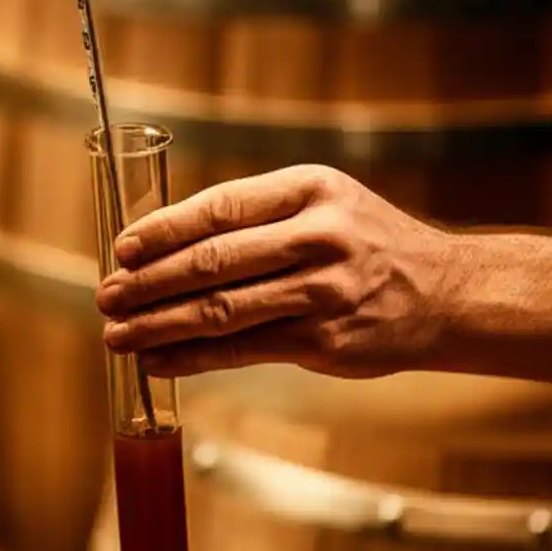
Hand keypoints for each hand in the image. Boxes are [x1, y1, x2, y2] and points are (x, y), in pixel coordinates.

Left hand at [96, 164, 458, 378]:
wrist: (445, 293)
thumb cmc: (365, 242)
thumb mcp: (323, 202)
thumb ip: (255, 214)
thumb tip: (161, 241)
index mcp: (310, 190)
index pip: (219, 207)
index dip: (162, 230)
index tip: (121, 249)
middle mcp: (318, 238)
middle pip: (213, 262)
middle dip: (148, 283)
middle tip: (106, 296)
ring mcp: (323, 293)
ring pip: (222, 311)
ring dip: (158, 325)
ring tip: (117, 333)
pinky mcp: (324, 342)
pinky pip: (242, 351)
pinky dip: (191, 357)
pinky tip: (157, 360)